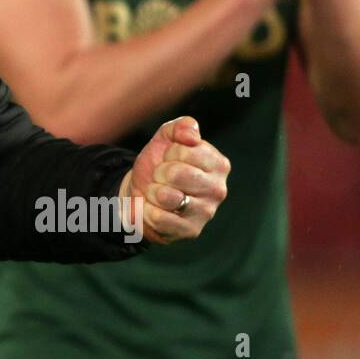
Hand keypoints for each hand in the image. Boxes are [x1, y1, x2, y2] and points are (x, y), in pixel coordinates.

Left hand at [119, 117, 229, 244]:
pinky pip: (159, 217)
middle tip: (162, 178)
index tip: (170, 159)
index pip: (185, 150)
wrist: (141, 193)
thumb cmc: (159, 163)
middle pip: (176, 173)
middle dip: (159, 173)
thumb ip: (180, 126)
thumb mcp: (166, 138)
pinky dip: (147, 211)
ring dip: (153, 192)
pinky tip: (155, 209)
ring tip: (158, 194)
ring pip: (167, 196)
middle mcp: (218, 189)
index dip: (169, 153)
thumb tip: (192, 135)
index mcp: (218, 164)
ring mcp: (206, 212)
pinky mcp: (191, 231)